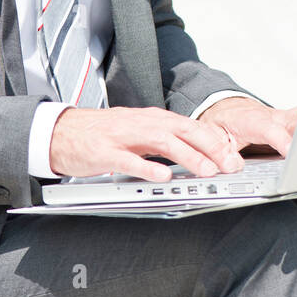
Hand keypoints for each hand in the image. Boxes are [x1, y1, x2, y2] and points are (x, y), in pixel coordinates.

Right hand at [47, 106, 245, 181]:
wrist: (62, 132)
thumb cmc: (102, 134)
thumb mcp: (139, 132)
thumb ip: (164, 140)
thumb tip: (195, 152)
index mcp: (152, 120)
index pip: (191, 126)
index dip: (215, 141)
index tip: (233, 156)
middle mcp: (142, 124)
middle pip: (183, 130)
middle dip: (210, 147)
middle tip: (229, 165)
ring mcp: (124, 137)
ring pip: (162, 142)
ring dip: (188, 156)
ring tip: (206, 170)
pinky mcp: (106, 152)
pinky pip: (129, 160)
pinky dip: (148, 167)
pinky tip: (163, 176)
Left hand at [198, 98, 296, 157]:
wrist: (224, 108)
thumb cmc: (219, 122)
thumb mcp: (209, 135)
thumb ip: (219, 150)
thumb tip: (232, 165)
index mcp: (250, 121)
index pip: (269, 129)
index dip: (281, 140)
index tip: (291, 150)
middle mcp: (271, 117)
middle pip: (295, 122)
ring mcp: (283, 119)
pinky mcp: (291, 123)